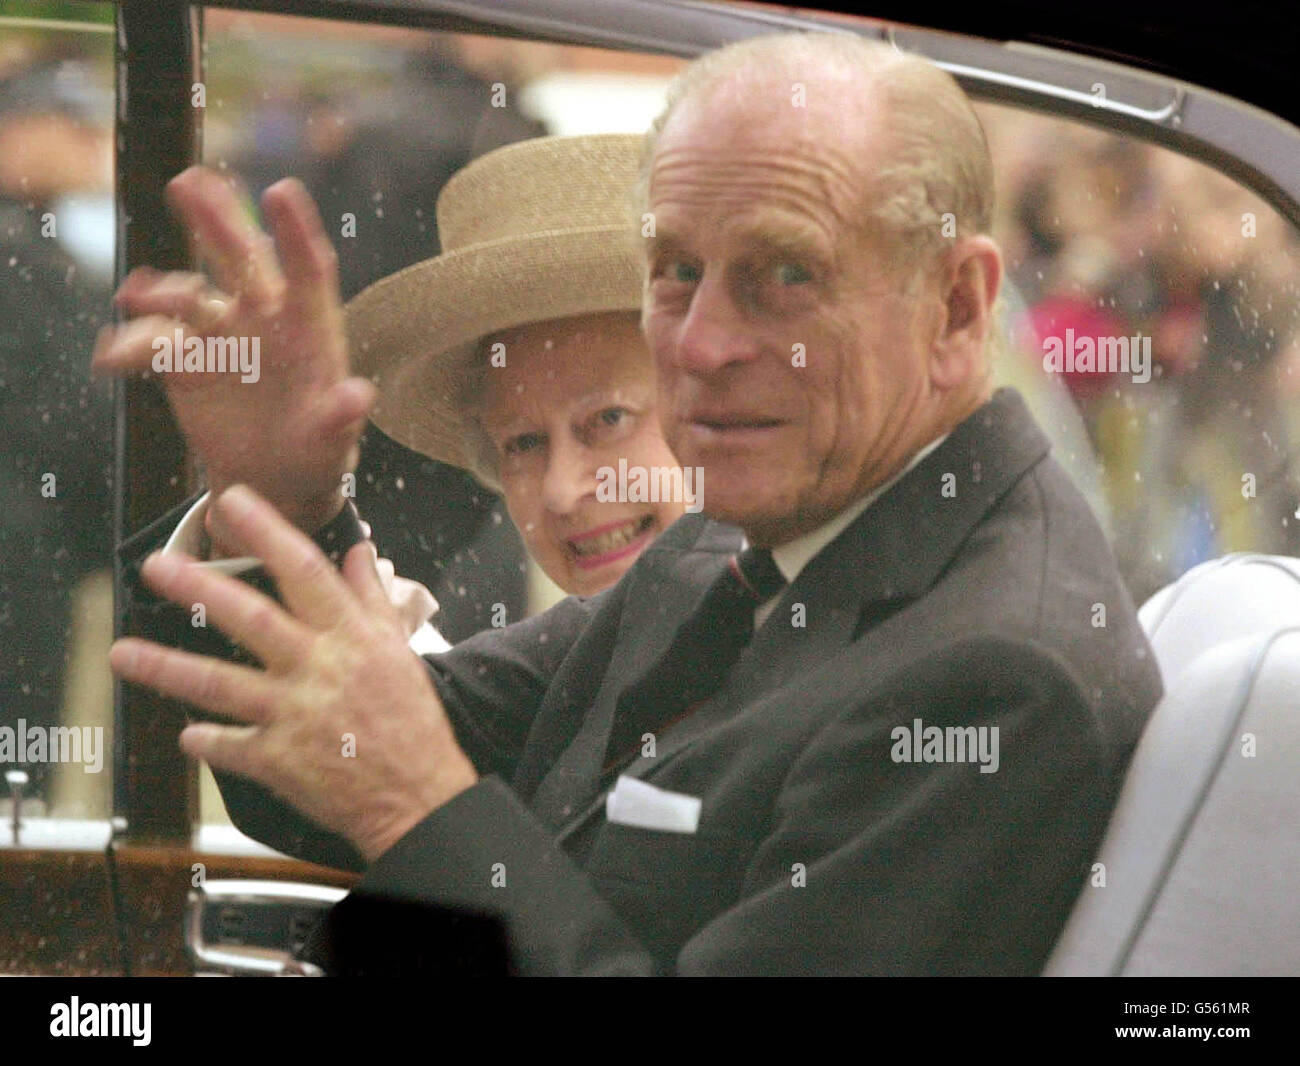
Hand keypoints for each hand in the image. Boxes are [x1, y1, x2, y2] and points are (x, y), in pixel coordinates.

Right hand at [92, 167, 374, 542]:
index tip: (281, 191)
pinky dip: (130, 347)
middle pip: (241, 259)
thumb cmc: (317, 451)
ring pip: (187, 296)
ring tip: (137, 298)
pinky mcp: (185, 361)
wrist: (275, 478)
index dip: (295, 230)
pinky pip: (152, 344)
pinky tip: (112, 358)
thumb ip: (342, 416)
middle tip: (190, 183)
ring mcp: (221, 334)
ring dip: (161, 293)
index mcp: (310, 327)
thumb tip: (359, 396)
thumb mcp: (334, 440)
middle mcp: (263, 318)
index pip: (308, 269)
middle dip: (217, 221)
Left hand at [108, 485, 477, 862]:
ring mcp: (295, 716)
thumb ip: (372, 599)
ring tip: (123, 653)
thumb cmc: (412, 723)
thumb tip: (362, 553)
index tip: (232, 502)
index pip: (305, 571)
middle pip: (252, 619)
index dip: (267, 532)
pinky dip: (205, 741)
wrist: (420, 795)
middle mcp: (319, 670)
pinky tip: (186, 734)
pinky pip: (229, 747)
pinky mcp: (279, 761)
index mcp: (351, 637)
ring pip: (220, 685)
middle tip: (157, 567)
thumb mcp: (400, 650)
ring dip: (167, 668)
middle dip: (200, 589)